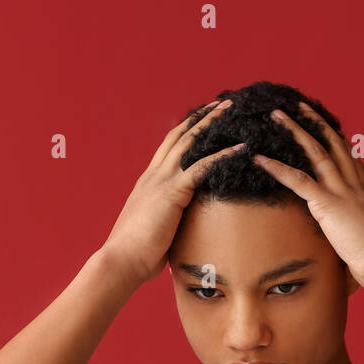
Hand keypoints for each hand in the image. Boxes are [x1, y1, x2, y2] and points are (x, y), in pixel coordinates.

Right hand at [100, 99, 247, 288]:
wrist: (121, 260)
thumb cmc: (135, 253)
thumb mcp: (151, 229)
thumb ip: (164, 220)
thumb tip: (176, 228)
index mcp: (147, 182)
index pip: (168, 149)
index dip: (184, 132)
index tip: (199, 120)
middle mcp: (153, 175)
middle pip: (179, 136)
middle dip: (200, 117)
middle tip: (220, 103)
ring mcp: (162, 181)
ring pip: (190, 142)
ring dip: (211, 123)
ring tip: (231, 109)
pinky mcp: (172, 193)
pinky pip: (203, 167)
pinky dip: (224, 155)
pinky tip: (241, 148)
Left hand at [254, 103, 363, 292]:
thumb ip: (356, 241)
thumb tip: (352, 258)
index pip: (351, 161)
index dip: (339, 142)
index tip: (330, 128)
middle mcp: (354, 187)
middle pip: (333, 146)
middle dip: (315, 124)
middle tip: (301, 106)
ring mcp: (341, 192)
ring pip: (315, 153)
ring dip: (294, 132)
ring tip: (277, 115)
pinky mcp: (327, 204)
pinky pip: (298, 180)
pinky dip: (276, 168)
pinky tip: (259, 158)